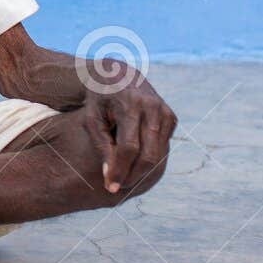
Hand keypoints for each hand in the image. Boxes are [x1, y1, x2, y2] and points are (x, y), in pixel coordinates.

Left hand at [77, 65, 176, 194]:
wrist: (117, 76)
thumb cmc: (99, 101)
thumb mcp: (92, 120)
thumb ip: (101, 147)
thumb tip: (110, 179)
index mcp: (130, 105)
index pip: (129, 147)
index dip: (121, 170)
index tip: (111, 187)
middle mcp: (152, 107)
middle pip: (148, 153)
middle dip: (134, 175)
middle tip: (119, 187)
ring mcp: (165, 112)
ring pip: (159, 153)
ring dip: (143, 171)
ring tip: (125, 180)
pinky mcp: (171, 117)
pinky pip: (163, 146)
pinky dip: (151, 158)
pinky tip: (135, 164)